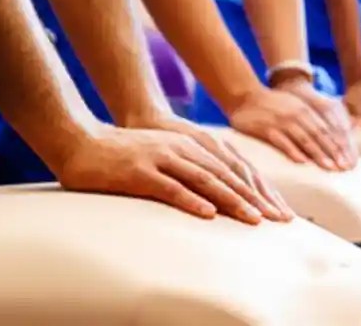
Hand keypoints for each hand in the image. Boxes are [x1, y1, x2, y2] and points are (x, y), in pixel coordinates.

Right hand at [125, 112, 293, 220]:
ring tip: (252, 218)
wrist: (83, 142)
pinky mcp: (140, 171)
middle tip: (276, 218)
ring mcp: (162, 158)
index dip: (257, 188)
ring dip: (232, 200)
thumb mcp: (165, 152)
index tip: (277, 209)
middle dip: (254, 197)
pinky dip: (191, 200)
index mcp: (191, 144)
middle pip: (226, 174)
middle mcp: (182, 148)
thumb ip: (190, 165)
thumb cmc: (124, 153)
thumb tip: (216, 190)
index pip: (232, 168)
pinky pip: (171, 187)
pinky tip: (208, 214)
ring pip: (205, 180)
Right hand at [229, 83, 354, 170]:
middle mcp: (296, 114)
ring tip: (329, 166)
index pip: (326, 129)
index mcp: (305, 110)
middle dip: (332, 151)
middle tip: (344, 167)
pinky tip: (302, 161)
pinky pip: (282, 141)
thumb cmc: (271, 105)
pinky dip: (293, 150)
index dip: (338, 144)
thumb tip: (328, 139)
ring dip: (318, 153)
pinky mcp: (267, 128)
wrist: (245, 96)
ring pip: (304, 138)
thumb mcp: (294, 107)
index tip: (348, 159)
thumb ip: (309, 120)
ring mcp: (282, 121)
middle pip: (319, 135)